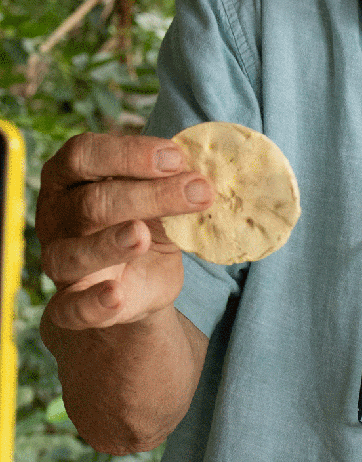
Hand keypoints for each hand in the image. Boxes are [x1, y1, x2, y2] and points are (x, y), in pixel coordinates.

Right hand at [37, 133, 213, 330]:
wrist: (136, 284)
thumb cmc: (144, 221)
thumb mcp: (157, 197)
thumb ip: (171, 181)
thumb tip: (206, 172)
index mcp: (70, 177)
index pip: (84, 154)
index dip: (129, 153)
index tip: (177, 157)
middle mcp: (57, 216)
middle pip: (92, 202)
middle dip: (149, 195)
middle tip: (197, 190)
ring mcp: (59, 262)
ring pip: (73, 253)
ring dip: (110, 244)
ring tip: (141, 236)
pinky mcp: (68, 304)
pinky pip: (69, 308)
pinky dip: (91, 303)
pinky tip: (115, 296)